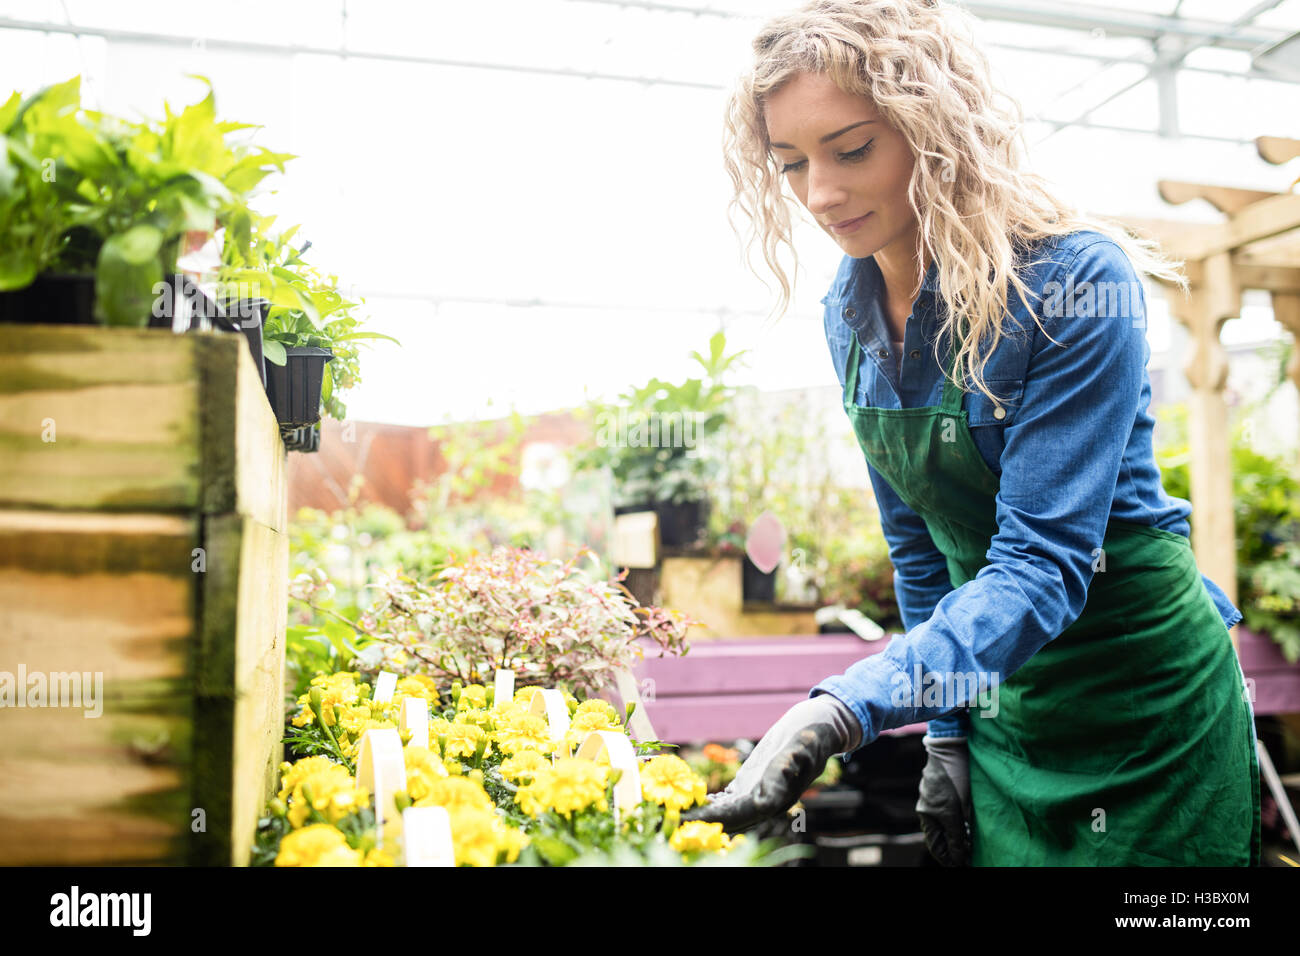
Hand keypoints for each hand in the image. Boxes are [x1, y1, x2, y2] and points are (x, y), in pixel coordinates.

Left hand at [682, 694, 861, 831]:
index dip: (715, 818)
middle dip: (697, 822)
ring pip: (724, 813)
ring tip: (667, 814)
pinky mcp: (750, 786)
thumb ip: (799, 755)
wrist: (820, 728)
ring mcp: (757, 796)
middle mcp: (766, 803)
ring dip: (698, 815)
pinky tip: (687, 803)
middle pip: (727, 819)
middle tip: (665, 819)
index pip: (741, 813)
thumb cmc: (815, 732)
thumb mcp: (808, 739)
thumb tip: (787, 766)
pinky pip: (726, 801)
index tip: (688, 820)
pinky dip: (706, 804)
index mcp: (778, 796)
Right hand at [915, 734, 971, 865]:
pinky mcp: (950, 793)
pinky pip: (954, 816)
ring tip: (975, 849)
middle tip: (971, 860)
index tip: (962, 866)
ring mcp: (940, 800)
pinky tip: (974, 829)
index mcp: (927, 814)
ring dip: (961, 839)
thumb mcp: (954, 809)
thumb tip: (958, 858)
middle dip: (956, 852)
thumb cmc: (951, 776)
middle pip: (943, 839)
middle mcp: (931, 809)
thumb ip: (956, 834)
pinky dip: (963, 826)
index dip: (949, 859)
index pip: (937, 846)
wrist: (952, 746)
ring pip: (950, 827)